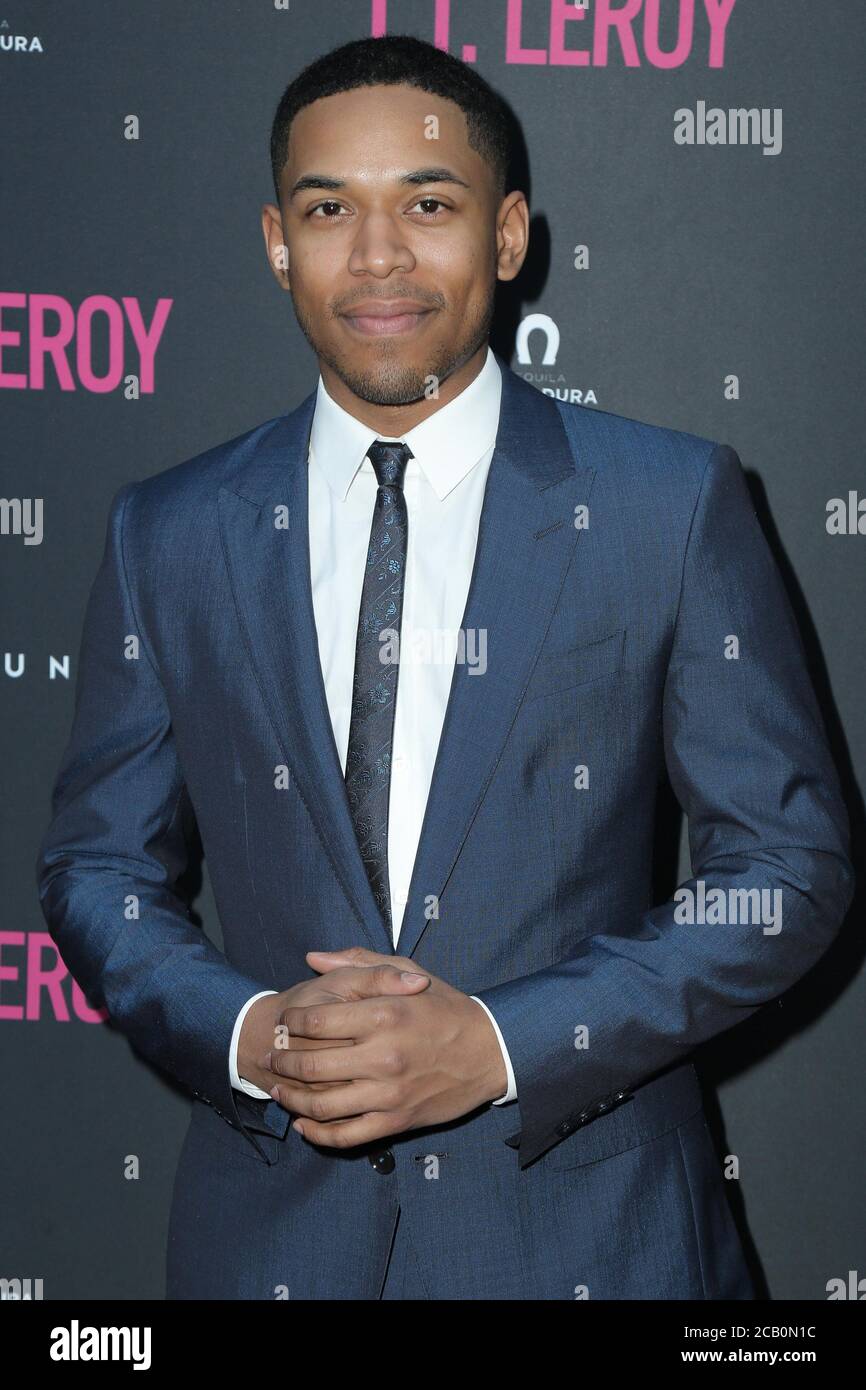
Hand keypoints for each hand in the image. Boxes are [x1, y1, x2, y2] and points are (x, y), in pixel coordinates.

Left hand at [265, 945, 507, 1147]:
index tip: (285, 1021)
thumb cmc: (447, 1008)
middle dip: (281, 1060)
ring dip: (290, 1098)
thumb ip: (361, 963)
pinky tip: (303, 1123)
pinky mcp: (396, 1122)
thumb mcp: (410, 972)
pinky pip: (345, 1135)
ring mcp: (388, 1093)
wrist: (490, 1051)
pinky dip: (317, 1133)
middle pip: (309, 1064)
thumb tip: (314, 958)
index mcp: (384, 1014)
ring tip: (278, 1088)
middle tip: (272, 1055)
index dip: (290, 1022)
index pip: (314, 1021)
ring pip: (320, 1105)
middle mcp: (383, 1056)